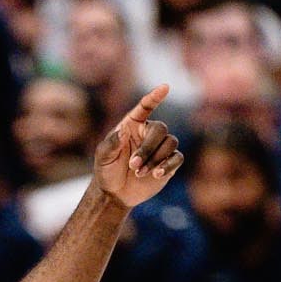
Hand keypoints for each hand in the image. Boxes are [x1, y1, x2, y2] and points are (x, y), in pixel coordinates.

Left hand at [94, 86, 181, 208]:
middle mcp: (149, 133)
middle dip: (148, 148)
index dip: (155, 97)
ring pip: (170, 143)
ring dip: (156, 159)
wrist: (115, 193)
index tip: (165, 87)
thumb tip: (123, 130)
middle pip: (160, 129)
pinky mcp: (169, 163)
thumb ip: (111, 143)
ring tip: (139, 174)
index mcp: (134, 125)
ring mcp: (161, 147)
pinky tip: (157, 174)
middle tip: (133, 165)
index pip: (146, 106)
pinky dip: (169, 165)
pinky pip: (177, 158)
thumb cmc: (107, 170)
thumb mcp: (103, 157)